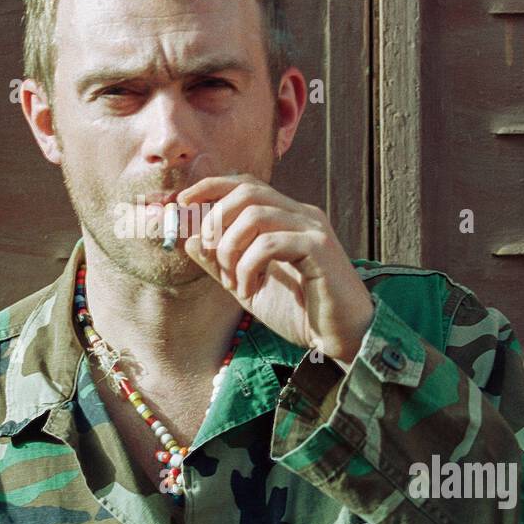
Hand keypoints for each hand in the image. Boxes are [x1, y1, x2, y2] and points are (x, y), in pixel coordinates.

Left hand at [177, 173, 374, 364]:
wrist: (341, 339)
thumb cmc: (299, 312)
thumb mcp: (248, 286)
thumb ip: (221, 263)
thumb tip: (190, 239)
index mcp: (286, 217)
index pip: (245, 184)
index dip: (210, 187)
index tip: (182, 203)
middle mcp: (301, 215)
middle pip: (247, 190)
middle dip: (216, 219)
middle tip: (211, 253)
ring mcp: (312, 229)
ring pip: (255, 214)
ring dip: (231, 248)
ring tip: (233, 280)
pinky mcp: (318, 249)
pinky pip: (270, 243)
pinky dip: (249, 267)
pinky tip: (251, 289)